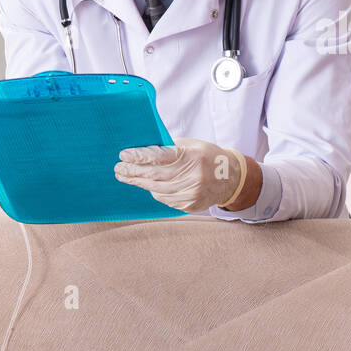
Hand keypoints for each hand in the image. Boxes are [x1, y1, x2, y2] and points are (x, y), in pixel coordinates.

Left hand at [114, 137, 244, 211]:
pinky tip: (147, 185)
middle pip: (155, 175)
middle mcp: (193, 176)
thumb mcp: (192, 145)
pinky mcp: (190, 205)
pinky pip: (165, 199)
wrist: (232, 179)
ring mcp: (192, 193)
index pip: (160, 156)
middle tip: (118, 169)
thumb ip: (170, 148)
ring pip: (157, 190)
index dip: (139, 157)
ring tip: (126, 177)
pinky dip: (155, 192)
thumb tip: (143, 150)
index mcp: (192, 156)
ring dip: (140, 183)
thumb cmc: (207, 157)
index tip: (123, 155)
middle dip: (133, 172)